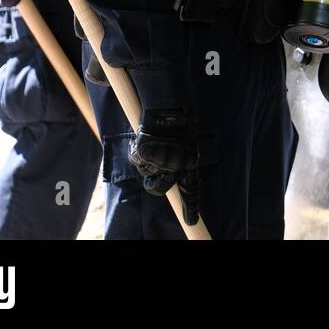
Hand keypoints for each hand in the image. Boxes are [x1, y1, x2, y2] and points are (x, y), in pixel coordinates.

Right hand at [130, 108, 200, 224]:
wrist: (169, 106)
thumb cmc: (179, 122)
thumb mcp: (185, 142)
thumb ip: (178, 158)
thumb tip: (170, 173)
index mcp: (190, 163)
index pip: (191, 190)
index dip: (191, 207)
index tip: (192, 222)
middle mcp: (175, 166)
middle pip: (158, 189)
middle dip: (154, 183)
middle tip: (156, 169)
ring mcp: (159, 162)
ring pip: (145, 172)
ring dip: (146, 160)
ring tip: (154, 141)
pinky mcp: (144, 156)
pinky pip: (137, 159)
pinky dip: (137, 150)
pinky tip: (144, 135)